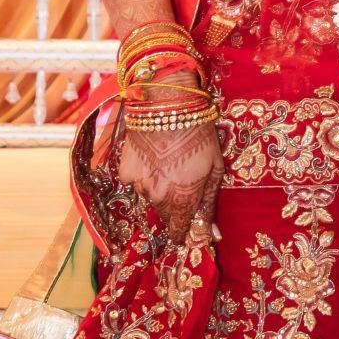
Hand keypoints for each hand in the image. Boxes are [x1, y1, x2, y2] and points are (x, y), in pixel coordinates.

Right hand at [115, 112, 221, 247]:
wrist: (167, 105)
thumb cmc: (199, 134)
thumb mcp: (214, 168)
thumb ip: (209, 203)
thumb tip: (212, 233)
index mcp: (183, 200)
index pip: (178, 231)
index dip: (181, 232)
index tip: (183, 231)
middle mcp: (159, 197)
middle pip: (165, 213)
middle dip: (174, 205)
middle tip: (181, 181)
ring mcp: (139, 184)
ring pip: (150, 196)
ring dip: (158, 187)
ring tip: (168, 162)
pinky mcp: (125, 171)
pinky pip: (135, 180)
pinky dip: (143, 173)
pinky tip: (152, 155)